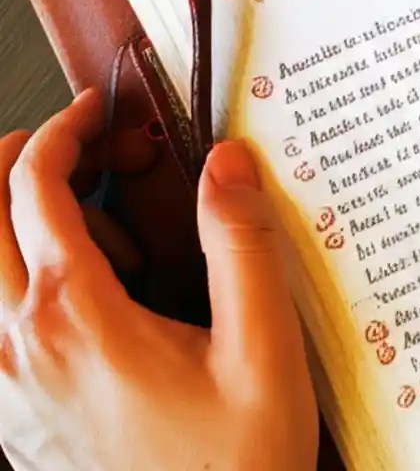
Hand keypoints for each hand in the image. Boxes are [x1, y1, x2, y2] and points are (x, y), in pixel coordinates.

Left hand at [0, 90, 317, 469]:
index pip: (33, 186)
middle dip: (23, 162)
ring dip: (19, 229)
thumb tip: (226, 163)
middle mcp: (19, 345)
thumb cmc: (235, 465)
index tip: (99, 113)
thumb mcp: (263, 348)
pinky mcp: (10, 418)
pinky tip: (92, 306)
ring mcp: (5, 386)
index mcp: (77, 315)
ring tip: (109, 246)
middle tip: (94, 158)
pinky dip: (21, 285)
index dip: (64, 130)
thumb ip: (242, 244)